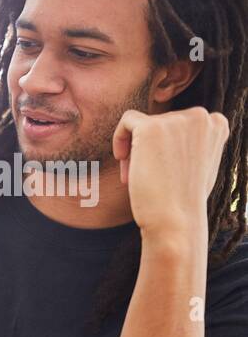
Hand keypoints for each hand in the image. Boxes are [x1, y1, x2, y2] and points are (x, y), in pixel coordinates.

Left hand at [113, 107, 228, 241]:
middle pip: (160, 122)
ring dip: (134, 150)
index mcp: (216, 124)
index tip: (162, 169)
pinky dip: (119, 138)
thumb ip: (193, 143)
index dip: (166, 146)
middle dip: (148, 149)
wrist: (176, 220)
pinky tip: (122, 160)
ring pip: (142, 124)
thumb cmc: (184, 199)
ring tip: (134, 176)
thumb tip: (176, 136)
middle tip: (144, 177)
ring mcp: (177, 120)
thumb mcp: (200, 163)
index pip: (180, 123)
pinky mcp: (151, 127)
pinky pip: (127, 120)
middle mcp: (201, 116)